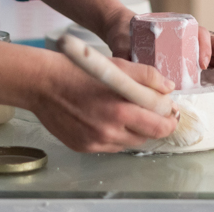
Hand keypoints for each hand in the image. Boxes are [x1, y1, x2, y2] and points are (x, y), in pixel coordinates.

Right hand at [29, 52, 176, 151]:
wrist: (43, 83)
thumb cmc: (78, 70)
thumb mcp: (117, 65)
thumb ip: (147, 77)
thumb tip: (168, 88)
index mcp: (121, 109)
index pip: (159, 126)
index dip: (169, 119)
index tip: (170, 112)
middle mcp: (109, 130)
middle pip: (147, 137)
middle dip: (155, 125)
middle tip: (154, 112)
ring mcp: (96, 142)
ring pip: (130, 142)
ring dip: (135, 130)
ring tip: (127, 112)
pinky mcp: (84, 147)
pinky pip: (111, 146)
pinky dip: (116, 135)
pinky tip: (107, 118)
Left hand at [106, 9, 213, 79]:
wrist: (122, 30)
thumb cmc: (126, 34)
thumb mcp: (123, 42)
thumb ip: (124, 54)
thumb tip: (127, 65)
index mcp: (175, 30)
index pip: (196, 35)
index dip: (203, 47)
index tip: (201, 62)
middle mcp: (187, 36)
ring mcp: (190, 47)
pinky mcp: (188, 59)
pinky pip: (211, 61)